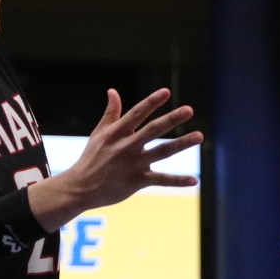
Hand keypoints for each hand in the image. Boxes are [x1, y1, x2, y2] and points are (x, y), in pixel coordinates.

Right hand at [31, 89, 200, 229]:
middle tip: (189, 109)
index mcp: (117, 132)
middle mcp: (127, 146)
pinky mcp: (137, 181)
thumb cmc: (91, 158)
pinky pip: (161, 180)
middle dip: (171, 119)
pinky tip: (194, 180)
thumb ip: (110, 113)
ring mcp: (133, 164)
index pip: (137, 113)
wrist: (80, 188)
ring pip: (162, 152)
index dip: (151, 102)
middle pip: (153, 130)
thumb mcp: (99, 133)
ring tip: (199, 136)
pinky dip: (178, 181)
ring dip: (181, 144)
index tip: (166, 92)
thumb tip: (113, 91)